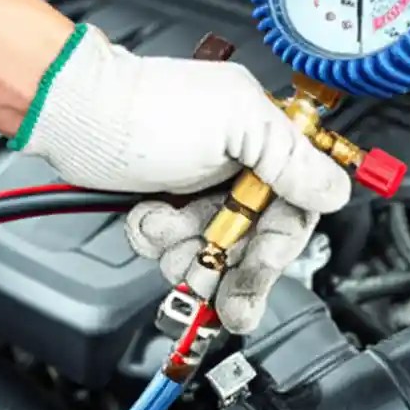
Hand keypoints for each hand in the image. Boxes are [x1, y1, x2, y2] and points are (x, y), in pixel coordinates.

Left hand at [13, 24, 351, 331]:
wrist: (74, 114)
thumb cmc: (144, 106)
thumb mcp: (235, 122)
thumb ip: (290, 158)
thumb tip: (335, 190)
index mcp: (263, 134)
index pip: (297, 203)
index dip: (281, 241)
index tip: (264, 263)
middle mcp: (237, 162)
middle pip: (258, 236)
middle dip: (238, 268)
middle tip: (230, 303)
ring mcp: (200, 185)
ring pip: (217, 249)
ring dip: (192, 254)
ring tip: (169, 235)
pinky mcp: (166, 203)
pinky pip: (177, 246)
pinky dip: (159, 241)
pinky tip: (148, 218)